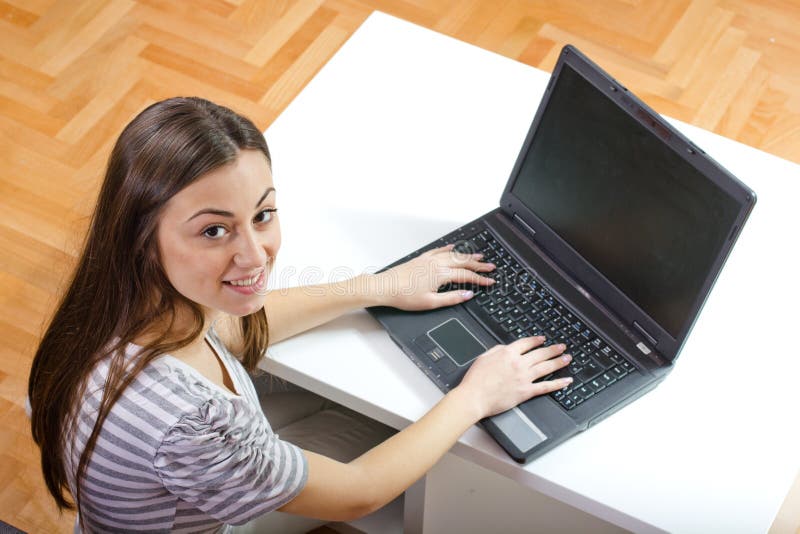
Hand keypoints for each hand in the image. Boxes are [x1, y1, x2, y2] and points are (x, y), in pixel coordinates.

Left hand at [370, 244, 495, 309]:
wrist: (385, 287)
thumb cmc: (404, 296)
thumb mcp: (430, 303)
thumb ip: (451, 298)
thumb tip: (467, 295)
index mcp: (440, 274)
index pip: (466, 276)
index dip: (480, 279)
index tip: (490, 281)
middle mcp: (436, 264)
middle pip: (462, 263)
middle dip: (478, 265)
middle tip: (490, 266)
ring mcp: (428, 260)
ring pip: (452, 255)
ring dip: (467, 255)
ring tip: (478, 256)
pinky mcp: (421, 259)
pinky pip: (438, 250)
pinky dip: (448, 248)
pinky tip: (453, 247)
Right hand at [455, 336, 572, 419]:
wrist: (474, 397)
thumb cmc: (476, 379)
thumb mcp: (484, 357)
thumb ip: (497, 350)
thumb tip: (507, 348)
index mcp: (508, 354)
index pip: (527, 343)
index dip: (536, 340)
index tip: (543, 339)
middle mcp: (519, 364)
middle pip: (540, 353)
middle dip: (553, 349)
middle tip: (562, 347)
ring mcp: (524, 378)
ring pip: (546, 367)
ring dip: (559, 362)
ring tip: (567, 358)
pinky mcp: (526, 392)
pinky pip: (546, 386)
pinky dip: (558, 383)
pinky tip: (566, 381)